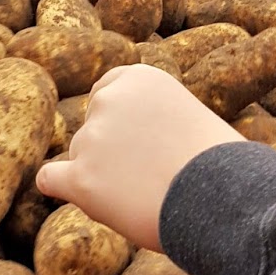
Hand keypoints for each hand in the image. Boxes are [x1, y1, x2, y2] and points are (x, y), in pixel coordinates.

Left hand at [36, 64, 243, 250]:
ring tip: (145, 197)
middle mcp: (108, 101)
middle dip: (111, 151)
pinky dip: (56, 185)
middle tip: (149, 176)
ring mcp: (91, 139)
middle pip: (93, 129)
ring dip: (102, 178)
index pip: (106, 92)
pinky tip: (65, 192)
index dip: (117, 120)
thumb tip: (132, 146)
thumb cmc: (220, 165)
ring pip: (81, 159)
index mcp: (138, 77)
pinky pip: (50, 178)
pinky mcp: (81, 178)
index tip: (134, 140)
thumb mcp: (190, 117)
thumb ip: (152, 120)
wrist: (226, 197)